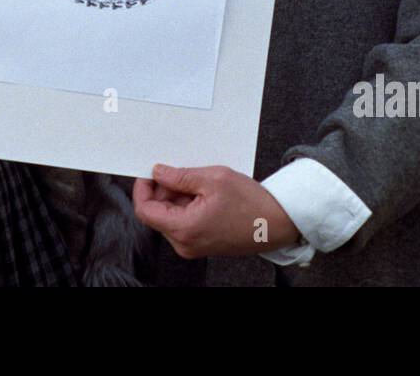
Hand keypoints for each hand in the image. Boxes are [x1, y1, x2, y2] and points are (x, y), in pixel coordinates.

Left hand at [132, 164, 300, 258]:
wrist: (276, 223)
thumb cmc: (251, 204)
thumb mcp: (212, 178)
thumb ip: (180, 176)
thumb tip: (158, 173)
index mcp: (184, 228)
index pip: (145, 210)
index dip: (143, 188)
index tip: (148, 174)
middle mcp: (185, 243)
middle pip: (157, 214)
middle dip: (164, 191)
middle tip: (180, 173)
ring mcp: (193, 245)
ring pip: (170, 217)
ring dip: (177, 198)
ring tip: (200, 184)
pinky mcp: (201, 243)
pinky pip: (183, 223)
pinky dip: (188, 206)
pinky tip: (205, 195)